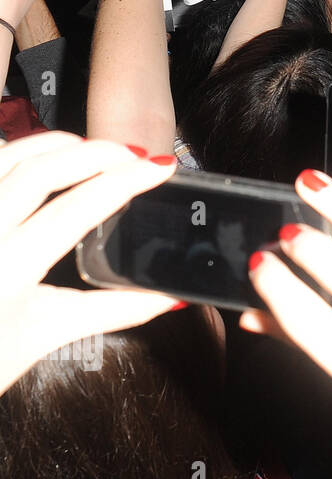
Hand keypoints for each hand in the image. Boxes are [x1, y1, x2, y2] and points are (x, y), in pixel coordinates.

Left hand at [0, 132, 178, 395]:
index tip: (160, 168)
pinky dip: (18, 153)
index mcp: (11, 267)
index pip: (78, 206)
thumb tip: (169, 298)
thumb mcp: (47, 334)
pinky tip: (40, 158)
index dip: (126, 180)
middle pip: (43, 168)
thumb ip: (114, 310)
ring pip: (8, 157)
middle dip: (96, 152)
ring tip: (90, 148)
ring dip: (54, 144)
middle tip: (134, 152)